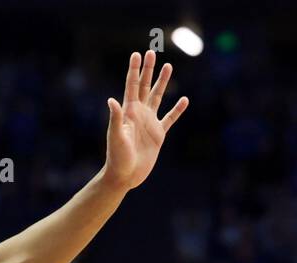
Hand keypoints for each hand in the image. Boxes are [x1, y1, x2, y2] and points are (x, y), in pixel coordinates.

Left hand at [102, 51, 188, 190]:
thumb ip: (116, 118)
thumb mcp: (116, 136)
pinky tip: (184, 100)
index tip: (137, 54)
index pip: (131, 86)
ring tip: (168, 67)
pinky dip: (177, 110)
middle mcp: (139, 114)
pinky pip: (170, 119)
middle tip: (151, 52)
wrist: (124, 176)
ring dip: (162, 83)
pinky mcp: (158, 134)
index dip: (134, 70)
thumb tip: (111, 100)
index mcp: (128, 112)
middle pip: (144, 86)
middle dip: (148, 70)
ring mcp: (149, 123)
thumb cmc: (117, 157)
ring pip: (157, 97)